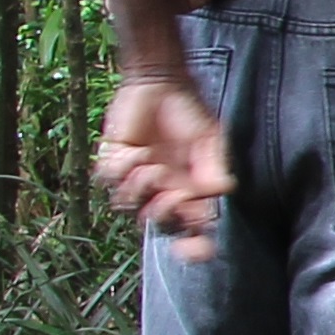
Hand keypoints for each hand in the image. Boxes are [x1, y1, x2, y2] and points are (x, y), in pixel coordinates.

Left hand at [96, 72, 234, 257]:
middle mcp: (162, 190)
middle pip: (160, 223)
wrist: (158, 84)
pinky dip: (123, 169)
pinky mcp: (113, 164)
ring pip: (130, 205)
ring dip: (141, 188)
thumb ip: (214, 166)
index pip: (193, 228)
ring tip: (150, 165)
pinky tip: (135, 151)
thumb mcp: (209, 139)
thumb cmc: (188, 111)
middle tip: (171, 194)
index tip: (201, 250)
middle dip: (164, 214)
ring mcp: (136, 180)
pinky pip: (111, 182)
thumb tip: (223, 191)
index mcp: (189, 190)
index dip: (196, 245)